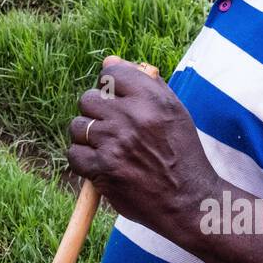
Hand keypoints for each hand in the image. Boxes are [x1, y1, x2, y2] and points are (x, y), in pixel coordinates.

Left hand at [66, 56, 218, 239]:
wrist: (188, 202)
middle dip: (96, 112)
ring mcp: (114, 144)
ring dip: (87, 136)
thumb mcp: (174, 111)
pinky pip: (74, 153)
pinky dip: (83, 159)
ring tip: (108, 148)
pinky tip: (101, 164)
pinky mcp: (102, 169)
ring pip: (77, 126)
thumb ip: (145, 83)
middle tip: (113, 128)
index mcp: (151, 99)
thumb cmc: (181, 153)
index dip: (109, 85)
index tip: (115, 99)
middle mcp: (131, 117)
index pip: (111, 73)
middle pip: (88, 99)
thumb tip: (109, 60)